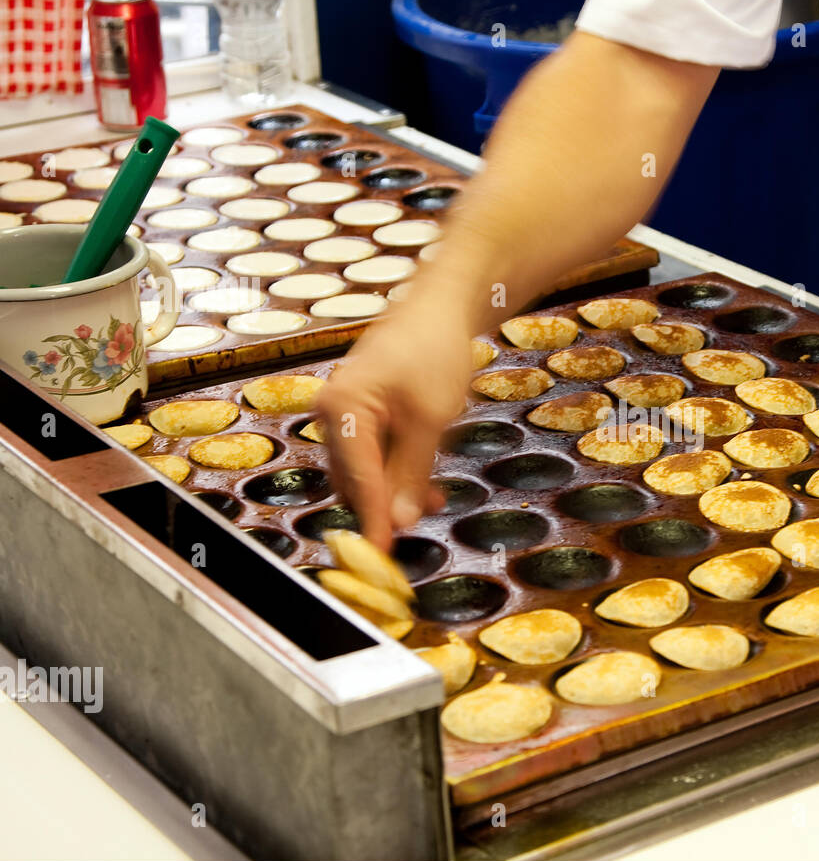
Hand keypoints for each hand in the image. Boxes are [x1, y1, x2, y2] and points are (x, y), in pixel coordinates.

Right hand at [317, 305, 470, 550]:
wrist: (443, 306)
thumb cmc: (434, 349)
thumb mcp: (431, 418)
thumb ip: (412, 472)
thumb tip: (398, 520)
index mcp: (341, 407)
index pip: (357, 478)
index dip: (373, 519)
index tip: (381, 555)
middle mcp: (334, 411)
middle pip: (354, 479)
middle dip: (387, 505)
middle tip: (422, 521)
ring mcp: (347, 412)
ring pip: (367, 471)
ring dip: (397, 491)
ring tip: (435, 499)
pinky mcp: (365, 413)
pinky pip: (376, 454)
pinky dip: (400, 471)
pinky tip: (427, 483)